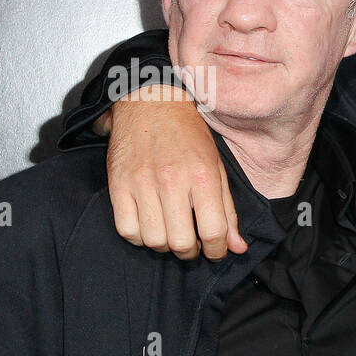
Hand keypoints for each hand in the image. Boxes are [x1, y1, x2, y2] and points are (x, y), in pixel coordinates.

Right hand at [108, 86, 246, 260]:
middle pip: (181, 243)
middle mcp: (172, 181)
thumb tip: (237, 247)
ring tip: (171, 232)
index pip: (213, 231)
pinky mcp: (118, 184)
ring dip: (165, 246)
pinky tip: (149, 226)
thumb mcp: (217, 168)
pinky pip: (126, 230)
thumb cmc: (188, 136)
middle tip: (193, 244)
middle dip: (191, 252)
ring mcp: (142, 183)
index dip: (218, 251)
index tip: (216, 251)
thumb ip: (228, 211)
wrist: (152, 103)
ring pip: (154, 240)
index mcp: (202, 176)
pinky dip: (139, 237)